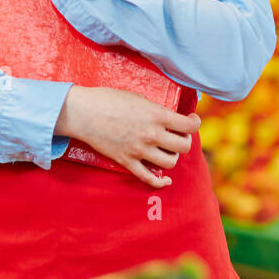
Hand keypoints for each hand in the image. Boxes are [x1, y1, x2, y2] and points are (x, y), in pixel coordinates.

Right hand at [55, 86, 199, 187]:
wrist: (83, 112)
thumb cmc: (108, 99)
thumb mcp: (138, 97)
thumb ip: (155, 110)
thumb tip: (167, 117)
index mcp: (156, 115)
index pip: (189, 126)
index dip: (195, 123)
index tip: (192, 120)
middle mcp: (151, 134)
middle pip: (183, 146)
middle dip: (184, 140)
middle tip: (179, 135)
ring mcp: (139, 150)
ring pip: (170, 163)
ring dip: (172, 156)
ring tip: (166, 149)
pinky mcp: (127, 161)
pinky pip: (149, 178)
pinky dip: (160, 182)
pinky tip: (165, 179)